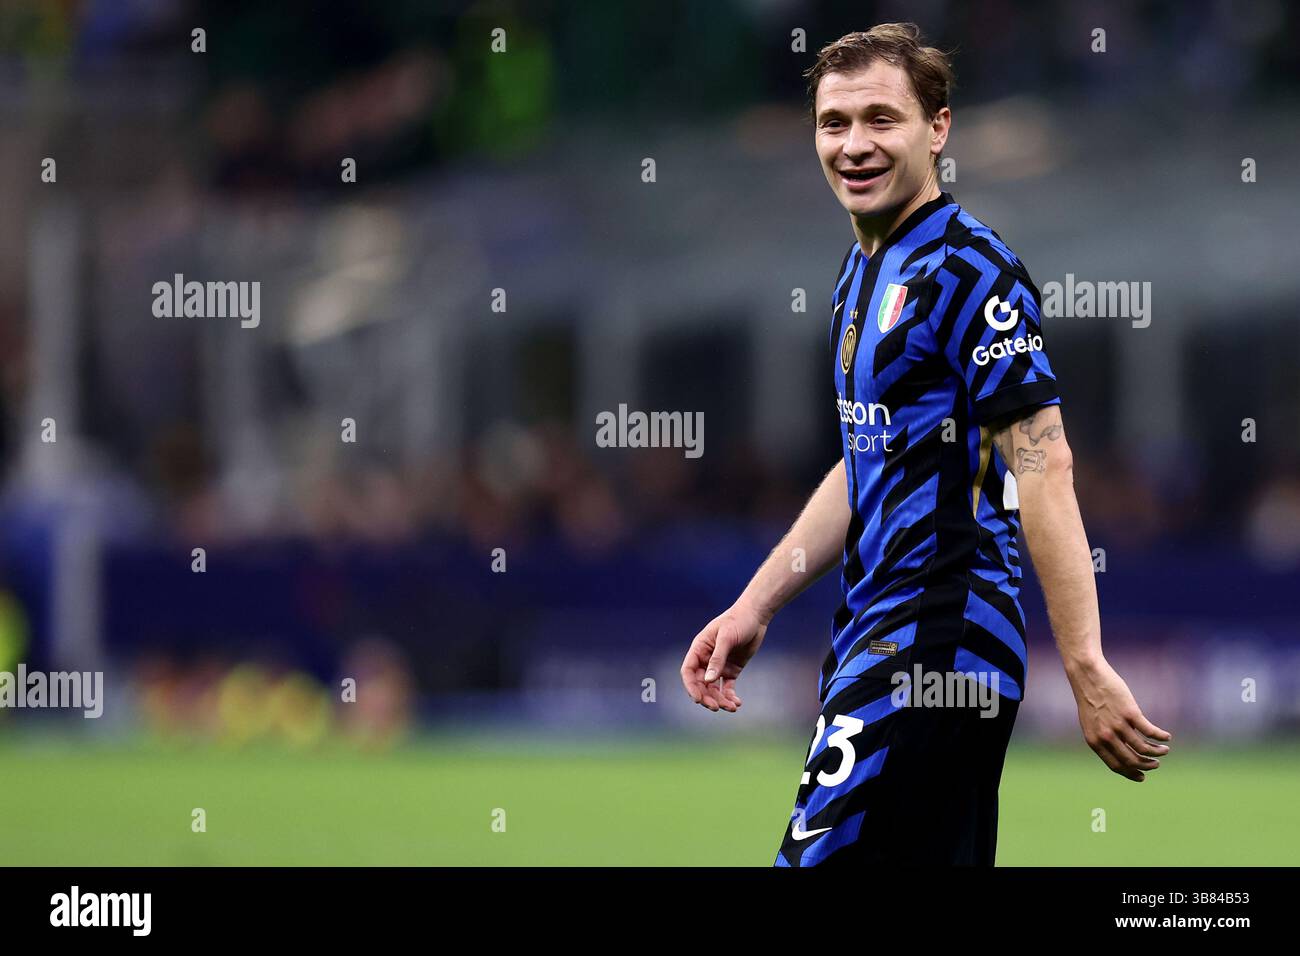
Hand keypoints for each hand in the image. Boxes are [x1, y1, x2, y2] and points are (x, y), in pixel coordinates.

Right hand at [680, 601, 767, 713]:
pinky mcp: (732, 669)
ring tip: (731, 707)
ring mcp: (719, 666)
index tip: (698, 699)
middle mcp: (706, 659)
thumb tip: (708, 680)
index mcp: (699, 649)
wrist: (756, 616)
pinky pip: (727, 687)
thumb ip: (717, 659)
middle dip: (706, 697)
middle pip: (700, 684)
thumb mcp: (727, 638)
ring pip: (713, 688)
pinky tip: (737, 703)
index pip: (688, 671)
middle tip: (716, 708)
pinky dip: (730, 696)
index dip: (690, 686)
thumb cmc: (738, 621)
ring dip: (720, 700)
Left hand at [1069, 657, 1171, 781]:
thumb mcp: (1090, 723)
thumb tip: (1119, 752)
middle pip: (1132, 760)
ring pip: (1144, 748)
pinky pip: (1150, 732)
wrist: (1087, 675)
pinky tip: (1166, 737)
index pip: (1116, 766)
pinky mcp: (1130, 713)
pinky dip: (1161, 737)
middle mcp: (1106, 736)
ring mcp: (1118, 725)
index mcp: (1094, 741)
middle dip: (1147, 765)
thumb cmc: (1089, 698)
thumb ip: (1102, 739)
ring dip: (1157, 752)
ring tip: (1164, 750)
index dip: (1131, 773)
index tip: (1142, 776)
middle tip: (1156, 764)